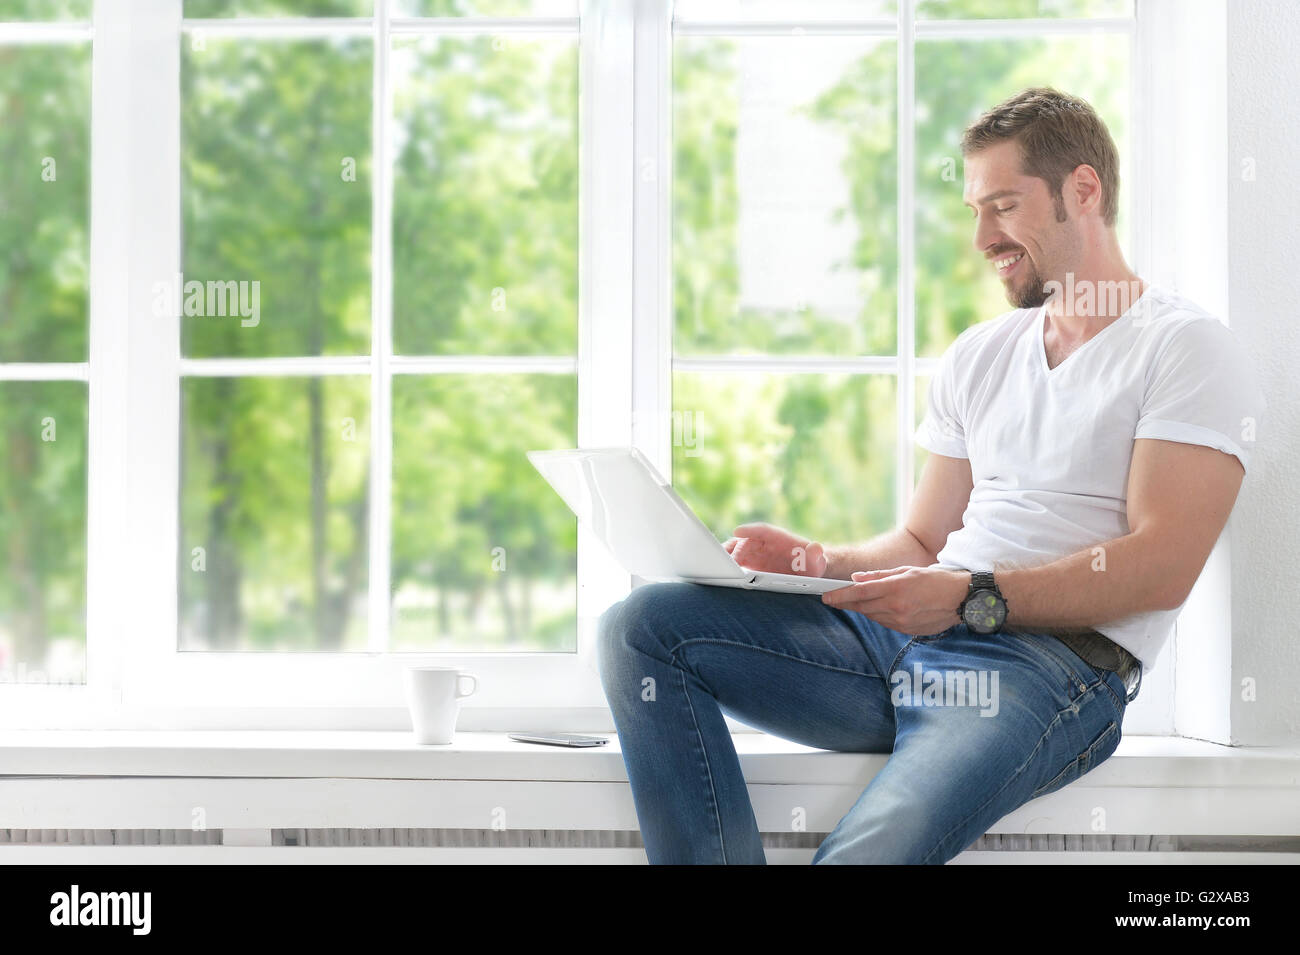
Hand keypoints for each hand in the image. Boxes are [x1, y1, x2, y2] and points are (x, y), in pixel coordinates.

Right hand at [723, 522, 827, 577]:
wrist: (809, 571)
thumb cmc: (813, 563)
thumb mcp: (817, 560)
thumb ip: (816, 554)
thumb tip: (816, 547)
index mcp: (779, 538)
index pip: (763, 530)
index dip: (750, 530)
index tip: (738, 531)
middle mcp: (764, 543)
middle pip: (745, 542)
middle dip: (734, 549)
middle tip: (727, 561)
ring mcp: (755, 553)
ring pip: (736, 550)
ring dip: (726, 557)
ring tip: (717, 567)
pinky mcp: (750, 564)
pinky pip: (735, 562)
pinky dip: (727, 567)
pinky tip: (720, 575)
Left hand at [821, 565, 970, 635]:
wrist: (961, 599)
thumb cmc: (936, 580)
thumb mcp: (907, 570)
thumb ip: (879, 576)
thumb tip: (856, 578)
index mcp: (896, 588)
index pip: (860, 594)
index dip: (840, 596)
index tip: (826, 597)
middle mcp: (897, 607)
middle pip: (862, 607)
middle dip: (845, 603)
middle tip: (833, 599)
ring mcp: (902, 622)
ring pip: (872, 616)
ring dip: (862, 609)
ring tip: (855, 601)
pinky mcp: (907, 631)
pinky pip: (885, 623)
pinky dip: (878, 615)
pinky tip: (879, 608)